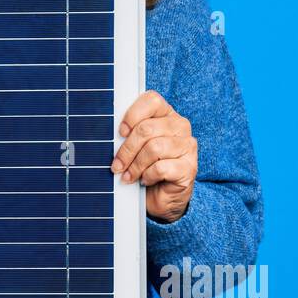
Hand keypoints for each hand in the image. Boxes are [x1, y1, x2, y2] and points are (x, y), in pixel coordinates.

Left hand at [111, 90, 196, 222]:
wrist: (160, 197)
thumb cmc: (144, 167)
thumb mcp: (134, 147)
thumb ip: (127, 134)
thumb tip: (108, 133)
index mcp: (165, 114)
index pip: (152, 100)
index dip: (132, 115)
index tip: (120, 133)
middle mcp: (180, 126)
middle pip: (147, 128)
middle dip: (126, 150)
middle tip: (116, 165)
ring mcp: (188, 146)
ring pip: (154, 148)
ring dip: (135, 166)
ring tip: (128, 176)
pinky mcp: (189, 167)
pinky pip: (161, 167)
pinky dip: (148, 176)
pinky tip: (145, 180)